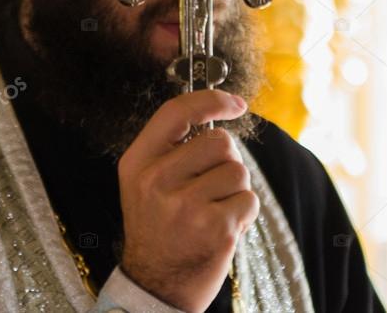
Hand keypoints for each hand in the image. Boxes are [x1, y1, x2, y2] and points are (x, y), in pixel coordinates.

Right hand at [117, 89, 257, 312]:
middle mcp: (157, 181)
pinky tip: (222, 228)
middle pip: (219, 141)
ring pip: (237, 171)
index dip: (210, 100)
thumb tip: (217, 113)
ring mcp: (186, 206)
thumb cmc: (158, 228)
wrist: (156, 286)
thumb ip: (171, 148)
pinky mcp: (215, 228)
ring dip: (234, 190)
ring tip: (213, 211)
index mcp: (137, 163)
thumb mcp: (144, 183)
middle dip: (225, 161)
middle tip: (210, 187)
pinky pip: (249, 200)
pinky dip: (244, 214)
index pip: (176, 112)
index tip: (235, 104)